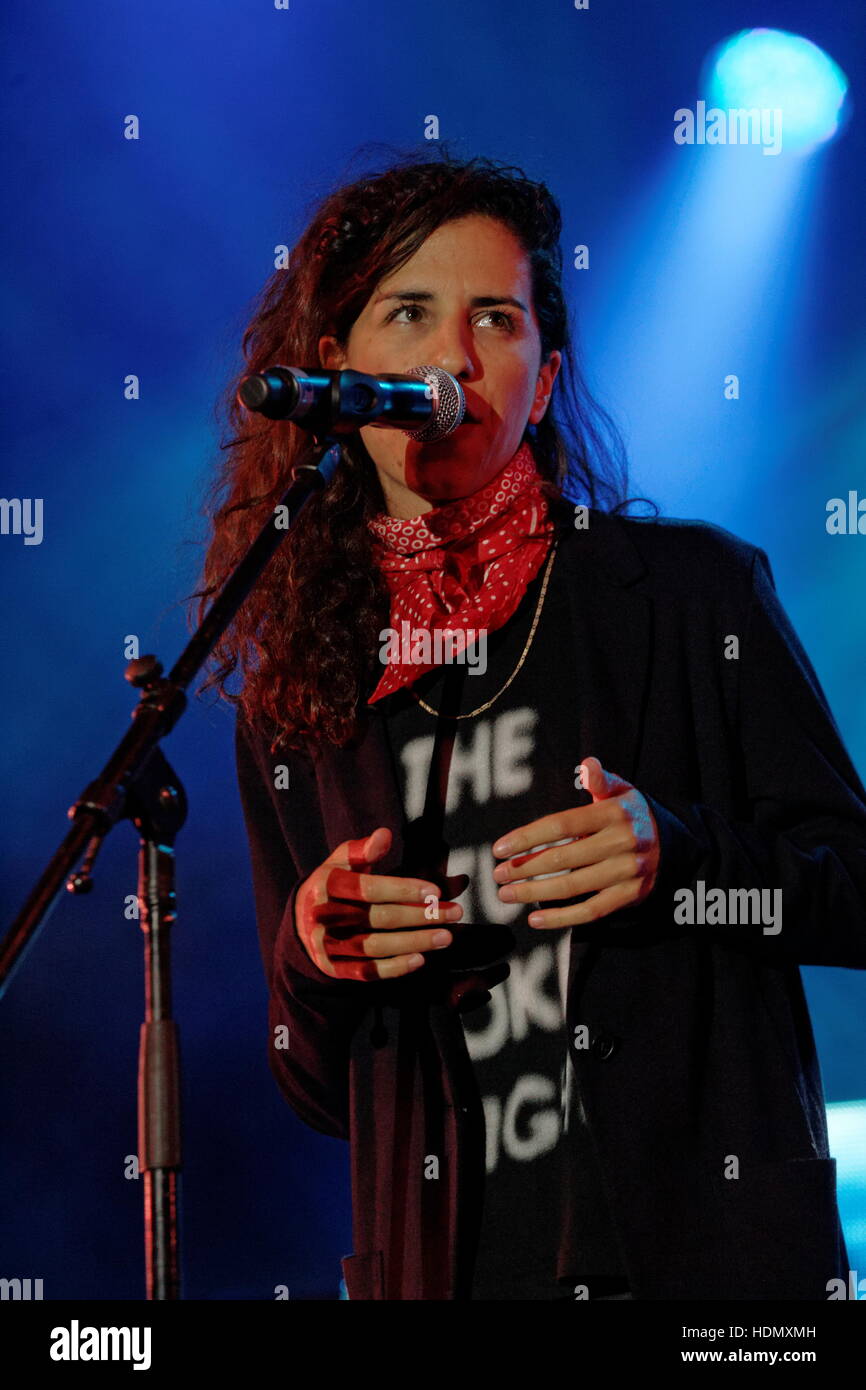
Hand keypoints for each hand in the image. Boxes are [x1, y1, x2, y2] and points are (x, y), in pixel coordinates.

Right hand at [294, 826, 464, 979]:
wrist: (300, 921)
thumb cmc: (332, 884)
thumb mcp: (340, 861)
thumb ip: (362, 849)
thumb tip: (384, 835)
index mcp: (326, 885)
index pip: (368, 889)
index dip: (402, 890)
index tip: (435, 891)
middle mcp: (324, 917)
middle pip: (377, 919)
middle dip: (419, 916)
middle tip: (454, 914)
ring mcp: (327, 946)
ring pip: (375, 947)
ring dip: (413, 943)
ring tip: (445, 937)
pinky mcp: (333, 968)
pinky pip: (366, 972)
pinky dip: (393, 968)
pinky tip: (420, 959)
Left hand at [490, 756, 660, 927]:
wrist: (673, 842)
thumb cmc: (629, 814)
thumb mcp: (620, 791)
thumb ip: (600, 780)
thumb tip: (588, 764)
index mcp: (615, 813)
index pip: (563, 825)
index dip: (528, 837)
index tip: (499, 848)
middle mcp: (623, 842)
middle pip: (564, 859)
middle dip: (525, 869)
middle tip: (498, 875)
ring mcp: (628, 872)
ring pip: (574, 887)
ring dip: (535, 893)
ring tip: (506, 895)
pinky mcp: (630, 896)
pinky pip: (592, 911)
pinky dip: (562, 918)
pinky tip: (535, 919)